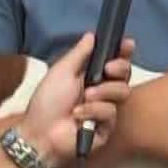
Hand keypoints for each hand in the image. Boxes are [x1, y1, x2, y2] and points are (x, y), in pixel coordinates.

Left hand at [22, 33, 134, 164]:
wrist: (40, 133)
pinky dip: (94, 111)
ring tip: (86, 96)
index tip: (126, 44)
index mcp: (92, 75)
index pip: (114, 60)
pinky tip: (78, 115)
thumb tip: (92, 35)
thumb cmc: (47, 101)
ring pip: (123, 92)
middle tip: (108, 69)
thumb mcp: (62, 71)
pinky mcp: (107, 127)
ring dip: (104, 91)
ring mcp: (106, 109)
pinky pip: (111, 113)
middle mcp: (102, 90)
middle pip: (126, 74)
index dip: (123, 52)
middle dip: (120, 67)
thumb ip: (79, 53)